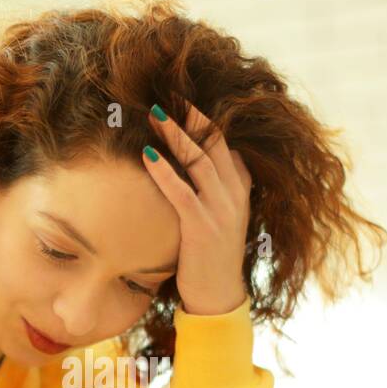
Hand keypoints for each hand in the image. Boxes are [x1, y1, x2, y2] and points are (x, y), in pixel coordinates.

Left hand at [142, 99, 252, 315]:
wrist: (218, 296)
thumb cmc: (211, 254)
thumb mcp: (220, 214)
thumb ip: (214, 186)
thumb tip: (195, 159)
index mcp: (240, 187)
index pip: (226, 141)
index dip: (204, 117)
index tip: (181, 95)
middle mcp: (234, 193)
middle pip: (214, 142)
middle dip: (190, 115)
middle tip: (167, 91)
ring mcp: (221, 210)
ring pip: (199, 160)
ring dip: (174, 134)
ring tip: (153, 112)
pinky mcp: (202, 228)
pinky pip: (182, 192)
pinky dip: (163, 171)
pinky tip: (145, 154)